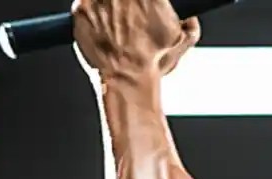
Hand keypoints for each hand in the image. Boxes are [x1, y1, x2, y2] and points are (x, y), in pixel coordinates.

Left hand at [72, 0, 200, 80]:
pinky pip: (84, 2)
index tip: (147, 7)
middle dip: (127, 5)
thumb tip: (190, 20)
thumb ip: (190, 27)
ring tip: (117, 24)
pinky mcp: (81, 8)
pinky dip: (90, 11)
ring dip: (108, 6)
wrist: (126, 77)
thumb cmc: (152, 62)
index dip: (148, 3)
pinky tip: (101, 27)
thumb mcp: (182, 43)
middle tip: (130, 17)